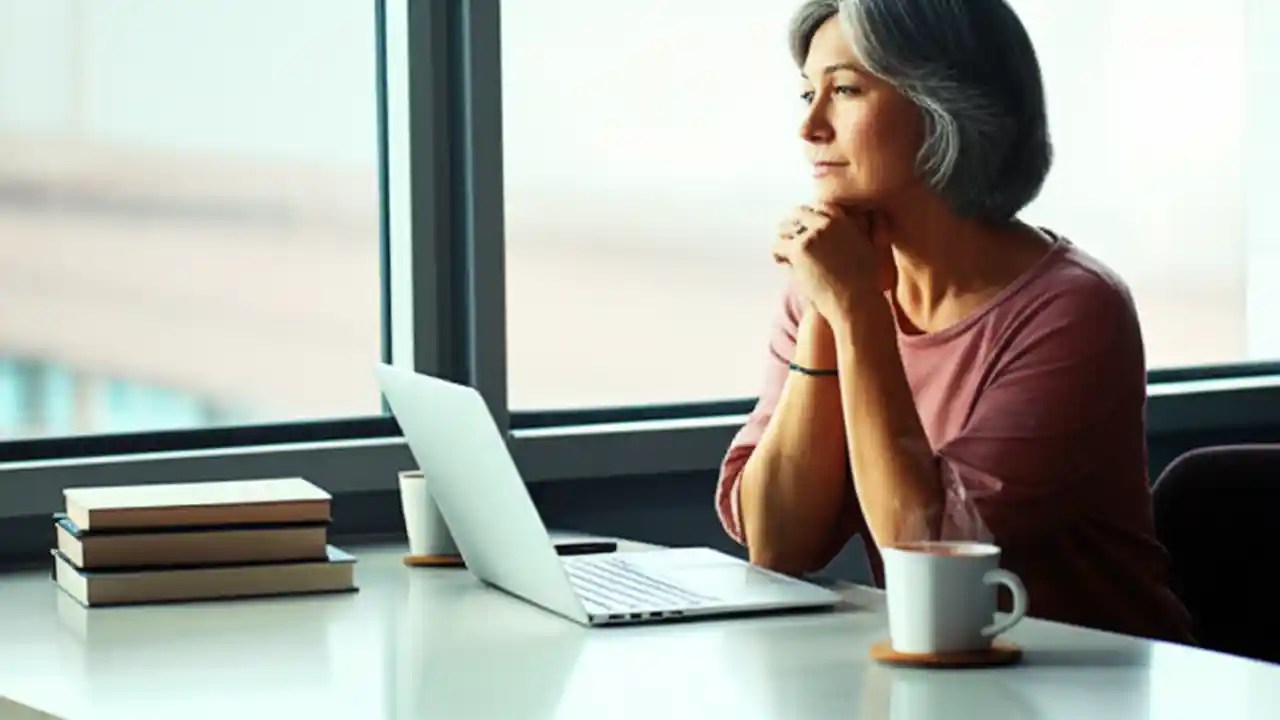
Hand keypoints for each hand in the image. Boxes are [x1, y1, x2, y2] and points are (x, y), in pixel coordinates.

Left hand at [772, 202, 894, 322]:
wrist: (855, 302)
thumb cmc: (865, 283)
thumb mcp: (871, 248)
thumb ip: (868, 229)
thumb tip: (870, 216)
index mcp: (844, 221)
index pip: (820, 206)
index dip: (811, 216)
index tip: (806, 228)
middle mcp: (828, 223)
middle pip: (799, 213)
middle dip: (794, 225)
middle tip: (790, 238)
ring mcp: (812, 235)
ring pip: (785, 228)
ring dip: (784, 239)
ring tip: (785, 253)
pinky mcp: (799, 249)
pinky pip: (778, 245)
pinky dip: (778, 254)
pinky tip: (783, 262)